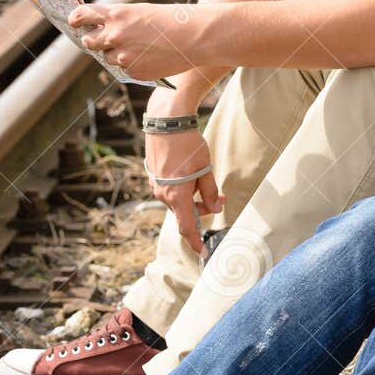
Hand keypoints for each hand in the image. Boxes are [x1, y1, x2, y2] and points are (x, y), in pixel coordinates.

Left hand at [68, 2, 205, 80]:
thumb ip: (118, 20)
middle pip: (89, 42)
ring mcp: (122, 56)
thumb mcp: (141, 12)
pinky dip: (132, 64)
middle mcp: (115, 36)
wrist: (194, 37)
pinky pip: (124, 69)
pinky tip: (150, 57)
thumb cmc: (171, 19)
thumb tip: (102, 28)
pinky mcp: (133, 72)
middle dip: (94, 40)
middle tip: (103, 39)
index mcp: (116, 15)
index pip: (82, 16)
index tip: (75, 22)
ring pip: (107, 58)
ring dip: (116, 54)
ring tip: (139, 47)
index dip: (75, 20)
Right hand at [143, 127, 224, 255]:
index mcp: (177, 196)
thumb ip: (210, 192)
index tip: (204, 252)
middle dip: (203, 208)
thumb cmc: (188, 145)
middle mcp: (163, 195)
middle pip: (186, 212)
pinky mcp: (154, 177)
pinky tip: (189, 173)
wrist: (166, 122)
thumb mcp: (205, 169)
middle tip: (220, 197)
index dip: (196, 242)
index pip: (187, 227)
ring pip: (178, 201)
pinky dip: (182, 189)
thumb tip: (215, 208)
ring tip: (205, 178)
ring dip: (193, 197)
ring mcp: (156, 186)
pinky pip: (170, 190)